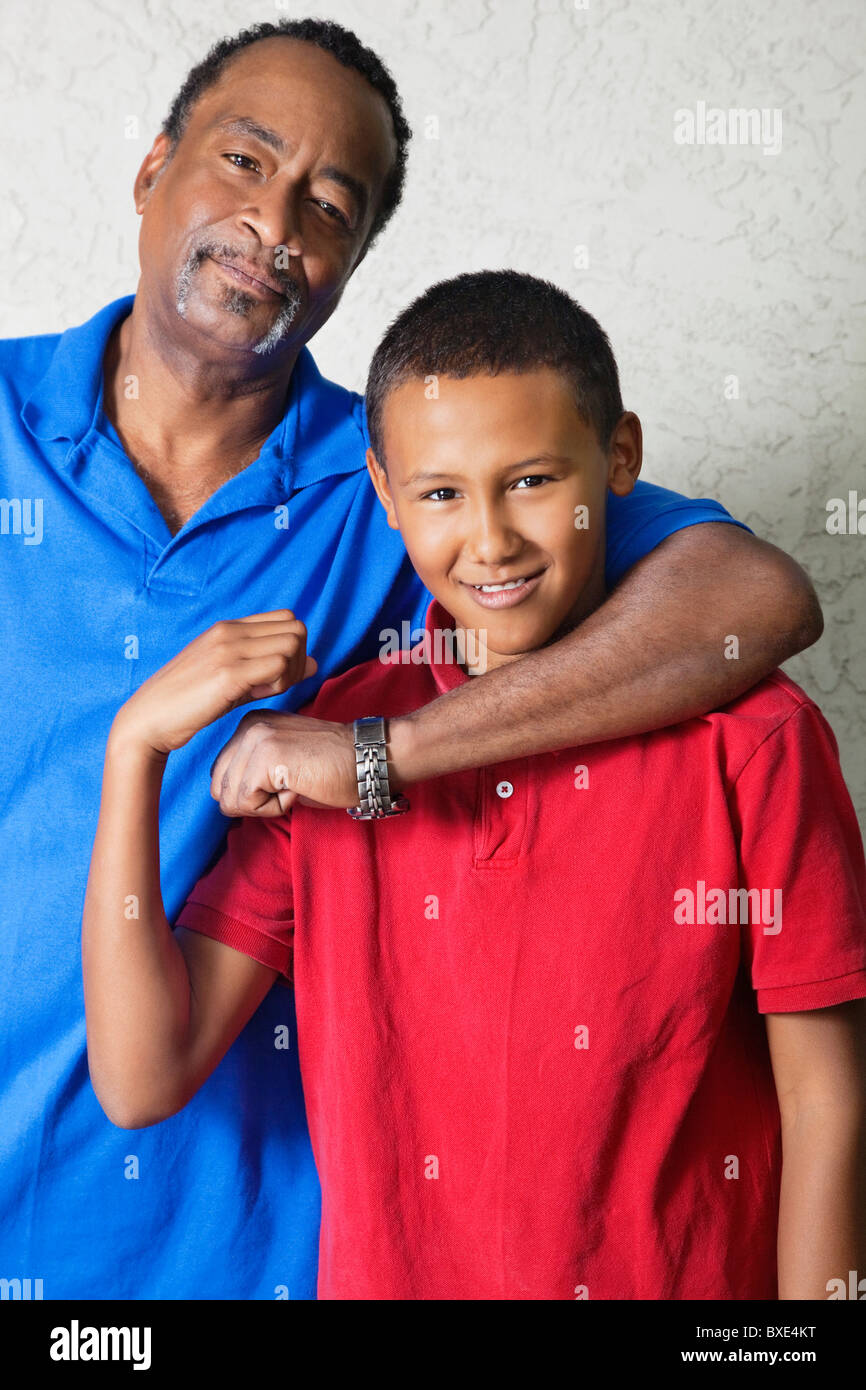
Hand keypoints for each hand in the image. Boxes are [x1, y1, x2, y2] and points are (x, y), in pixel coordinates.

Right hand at [112, 611, 316, 756]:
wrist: (149, 719)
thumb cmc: (189, 702)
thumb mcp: (233, 677)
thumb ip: (271, 667)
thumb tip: (315, 663)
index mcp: (228, 627)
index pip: (287, 618)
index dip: (293, 647)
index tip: (276, 673)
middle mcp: (230, 631)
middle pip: (297, 629)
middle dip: (298, 659)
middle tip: (276, 685)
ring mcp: (228, 649)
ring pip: (292, 645)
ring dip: (289, 673)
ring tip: (264, 692)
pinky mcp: (228, 674)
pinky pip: (278, 667)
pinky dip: (279, 686)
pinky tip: (256, 698)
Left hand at [209, 711, 359, 815]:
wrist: (370, 759)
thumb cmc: (333, 769)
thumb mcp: (281, 767)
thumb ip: (252, 775)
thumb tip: (226, 801)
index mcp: (250, 726)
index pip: (221, 777)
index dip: (252, 794)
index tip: (287, 780)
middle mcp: (248, 726)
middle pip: (221, 790)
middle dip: (254, 801)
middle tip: (292, 785)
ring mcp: (256, 738)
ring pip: (232, 799)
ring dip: (265, 805)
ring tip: (297, 784)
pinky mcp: (266, 756)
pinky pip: (247, 803)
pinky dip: (273, 807)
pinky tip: (299, 787)